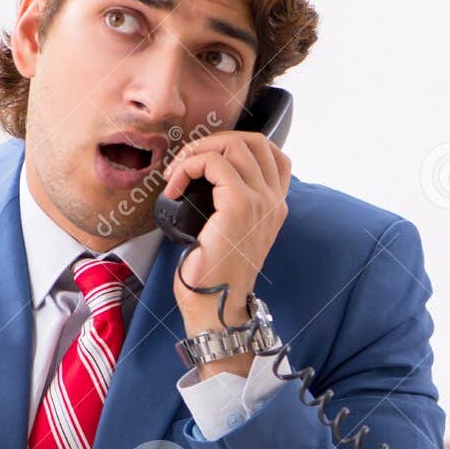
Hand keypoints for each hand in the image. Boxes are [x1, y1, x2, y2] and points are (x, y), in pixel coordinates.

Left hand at [161, 129, 289, 365]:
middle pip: (255, 142)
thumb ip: (230, 206)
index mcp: (275, 207)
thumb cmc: (215, 277)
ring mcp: (260, 202)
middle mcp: (273, 202)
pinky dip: (189, 166)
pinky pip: (214, 163)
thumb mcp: (229, 234)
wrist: (216, 307)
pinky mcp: (238, 205)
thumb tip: (202, 178)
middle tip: (188, 161)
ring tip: (178, 173)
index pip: (272, 155)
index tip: (208, 161)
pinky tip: (174, 187)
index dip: (237, 145)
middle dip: (216, 141)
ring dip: (198, 152)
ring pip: (234, 146)